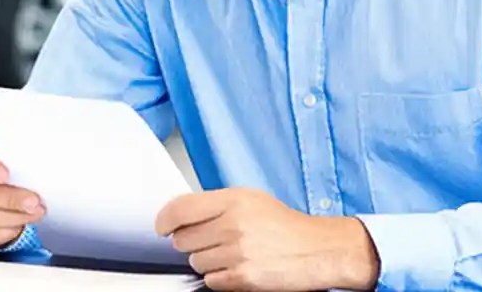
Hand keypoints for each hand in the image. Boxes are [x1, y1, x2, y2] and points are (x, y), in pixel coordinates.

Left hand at [154, 188, 379, 290]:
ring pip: (195, 263)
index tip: (162, 227)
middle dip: (192, 243)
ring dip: (207, 262)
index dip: (164, 220)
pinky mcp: (244, 278)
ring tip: (231, 255)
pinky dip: (220, 279)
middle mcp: (233, 224)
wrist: (319, 249)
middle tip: (212, 241)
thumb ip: (216, 204)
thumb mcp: (250, 200)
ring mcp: (238, 253)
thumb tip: (179, 215)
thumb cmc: (284, 225)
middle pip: (183, 240)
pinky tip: (236, 269)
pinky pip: (211, 282)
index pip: (180, 209)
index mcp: (233, 200)